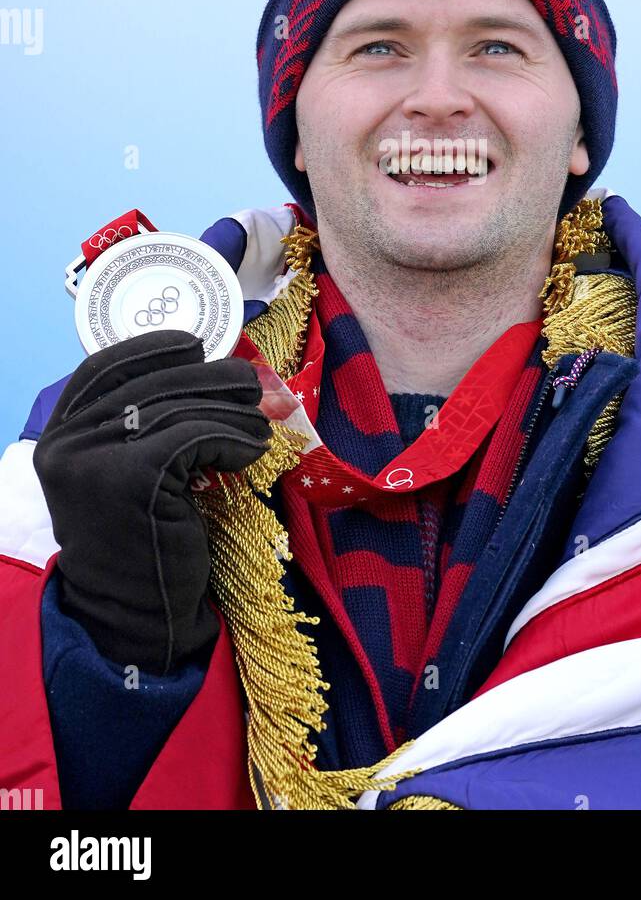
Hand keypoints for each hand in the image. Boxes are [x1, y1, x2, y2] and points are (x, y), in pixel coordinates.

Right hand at [34, 329, 271, 674]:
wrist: (137, 614)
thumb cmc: (142, 539)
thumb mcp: (126, 472)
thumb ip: (139, 426)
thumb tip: (203, 367)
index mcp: (60, 435)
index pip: (103, 368)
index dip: (151, 349)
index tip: (196, 346)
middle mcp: (67, 443)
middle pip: (150, 384)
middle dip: (209, 378)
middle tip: (252, 384)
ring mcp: (94, 459)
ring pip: (178, 408)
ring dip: (231, 409)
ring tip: (261, 419)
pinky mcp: (133, 477)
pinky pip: (196, 435)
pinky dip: (233, 437)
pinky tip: (253, 449)